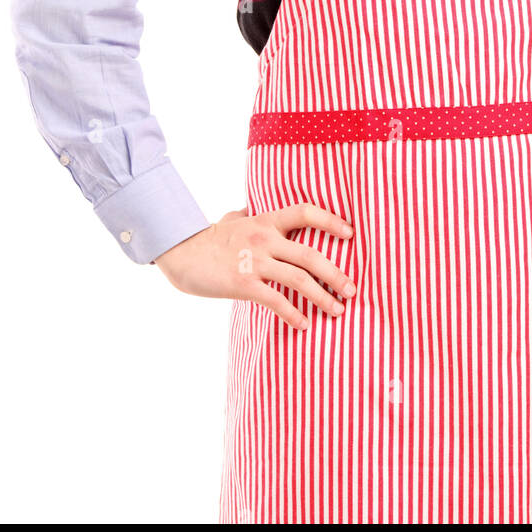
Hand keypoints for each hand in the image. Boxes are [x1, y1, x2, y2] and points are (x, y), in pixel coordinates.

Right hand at [154, 203, 355, 329]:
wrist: (180, 253)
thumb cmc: (207, 238)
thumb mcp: (230, 219)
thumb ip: (246, 214)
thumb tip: (250, 207)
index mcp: (265, 220)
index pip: (305, 212)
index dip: (331, 221)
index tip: (350, 234)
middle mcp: (264, 239)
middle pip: (311, 255)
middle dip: (335, 274)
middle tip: (352, 289)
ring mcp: (254, 262)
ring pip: (299, 280)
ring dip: (322, 297)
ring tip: (337, 311)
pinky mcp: (243, 284)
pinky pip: (276, 300)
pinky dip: (294, 314)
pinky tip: (304, 324)